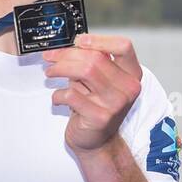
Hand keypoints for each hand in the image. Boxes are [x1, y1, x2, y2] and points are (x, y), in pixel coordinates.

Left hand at [44, 34, 141, 154]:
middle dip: (67, 54)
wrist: (97, 142)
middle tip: (50, 58)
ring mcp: (115, 103)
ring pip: (84, 71)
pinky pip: (71, 95)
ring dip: (60, 69)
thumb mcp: (98, 82)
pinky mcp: (100, 117)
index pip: (123, 46)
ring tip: (50, 73)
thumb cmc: (95, 107)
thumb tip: (67, 45)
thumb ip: (90, 63)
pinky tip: (58, 98)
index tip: (78, 40)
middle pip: (95, 57)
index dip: (98, 39)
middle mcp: (128, 87)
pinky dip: (58, 94)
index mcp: (132, 74)